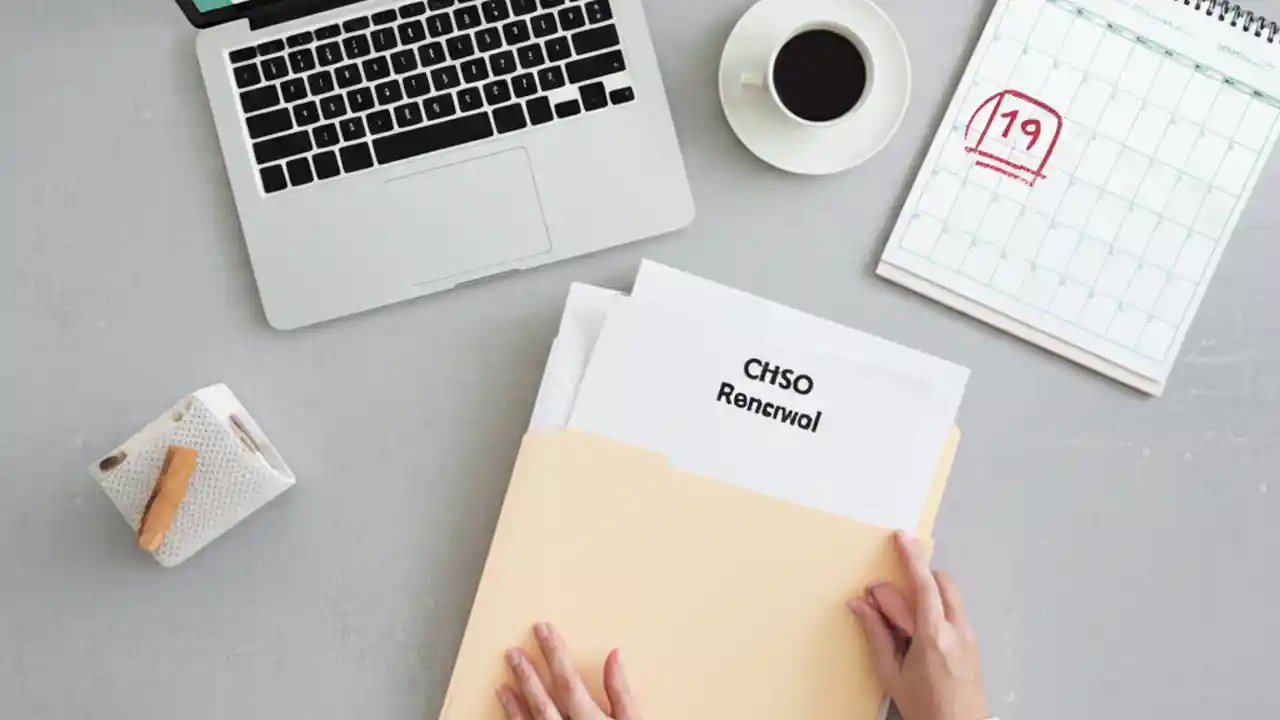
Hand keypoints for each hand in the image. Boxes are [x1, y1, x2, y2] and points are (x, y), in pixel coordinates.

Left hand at [497, 622, 641, 719]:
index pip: (567, 680)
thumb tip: (614, 656)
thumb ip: (621, 691)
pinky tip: (507, 708)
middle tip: (512, 652)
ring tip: (503, 681)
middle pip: (542, 700)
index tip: (543, 630)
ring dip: (514, 702)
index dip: (554, 652)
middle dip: (527, 673)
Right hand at [848, 532, 987, 719]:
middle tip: (892, 594)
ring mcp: (969, 638)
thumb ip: (876, 634)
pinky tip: (920, 634)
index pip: (924, 585)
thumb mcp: (892, 674)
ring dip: (928, 595)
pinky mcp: (974, 646)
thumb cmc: (925, 708)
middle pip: (942, 583)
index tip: (902, 538)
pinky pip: (955, 614)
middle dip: (920, 576)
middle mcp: (957, 631)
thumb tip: (859, 605)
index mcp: (933, 637)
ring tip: (905, 621)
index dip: (912, 558)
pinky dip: (937, 611)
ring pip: (950, 597)